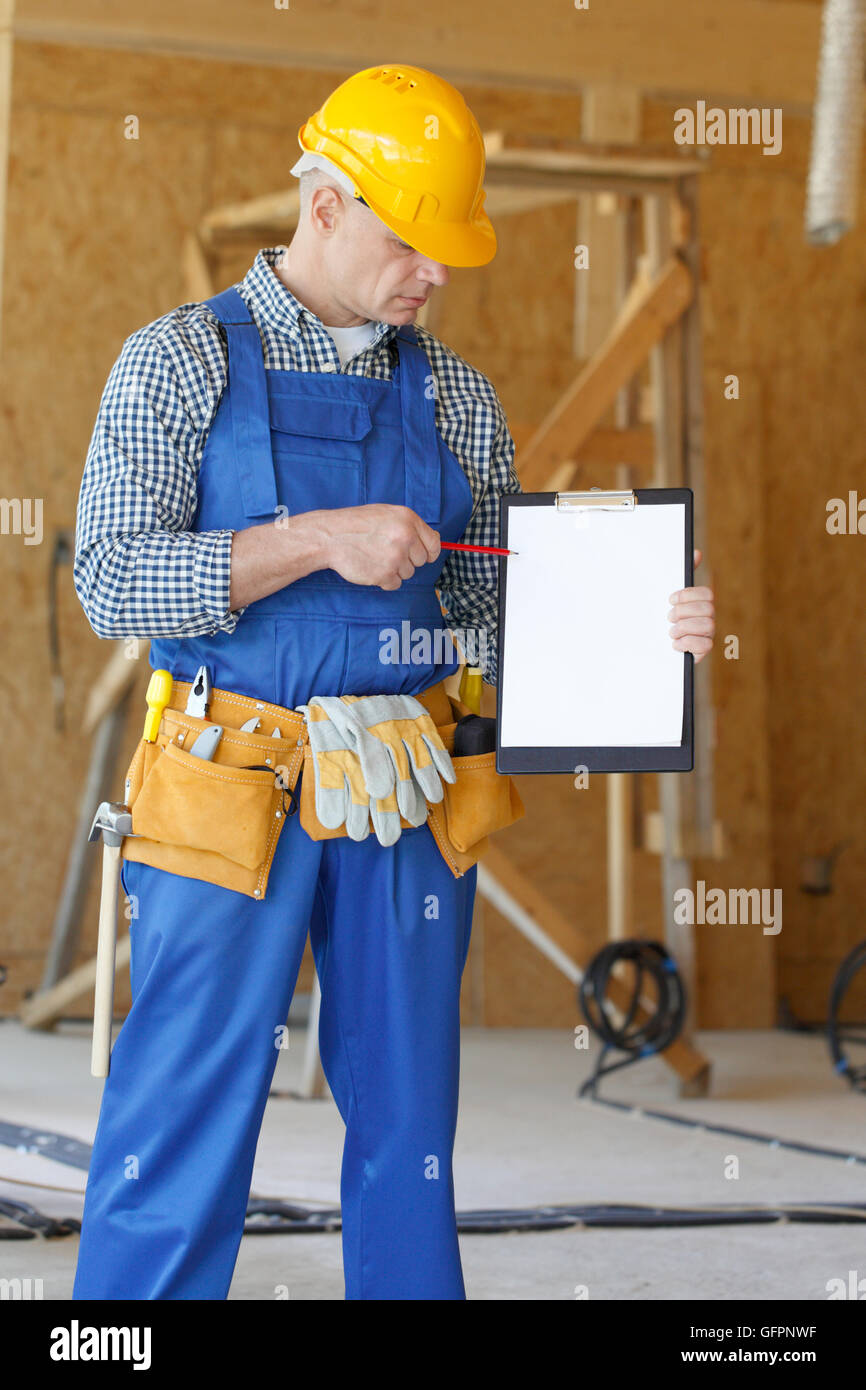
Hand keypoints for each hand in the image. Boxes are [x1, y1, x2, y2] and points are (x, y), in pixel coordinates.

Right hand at [321, 504, 440, 589]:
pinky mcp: (385, 575)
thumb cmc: (356, 524)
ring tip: (375, 557)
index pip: (434, 543)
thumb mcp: (386, 513)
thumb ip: (409, 526)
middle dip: (407, 560)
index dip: (429, 552)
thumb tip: (432, 542)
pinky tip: (371, 567)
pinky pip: (395, 584)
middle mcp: (405, 537)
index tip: (423, 555)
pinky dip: (384, 580)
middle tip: (386, 552)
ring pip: (408, 573)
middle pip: (421, 561)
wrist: (330, 536)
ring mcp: (396, 557)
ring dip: (394, 570)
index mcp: (408, 519)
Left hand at [667, 548, 713, 663]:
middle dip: (684, 612)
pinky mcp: (702, 652)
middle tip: (669, 617)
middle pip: (708, 609)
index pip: (707, 593)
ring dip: (684, 628)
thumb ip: (682, 576)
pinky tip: (675, 644)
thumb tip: (696, 552)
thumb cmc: (663, 617)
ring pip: (708, 625)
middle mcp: (707, 618)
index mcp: (700, 603)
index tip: (670, 599)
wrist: (653, 647)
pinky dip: (687, 644)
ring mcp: (707, 635)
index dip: (687, 595)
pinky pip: (706, 645)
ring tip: (671, 632)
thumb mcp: (670, 596)